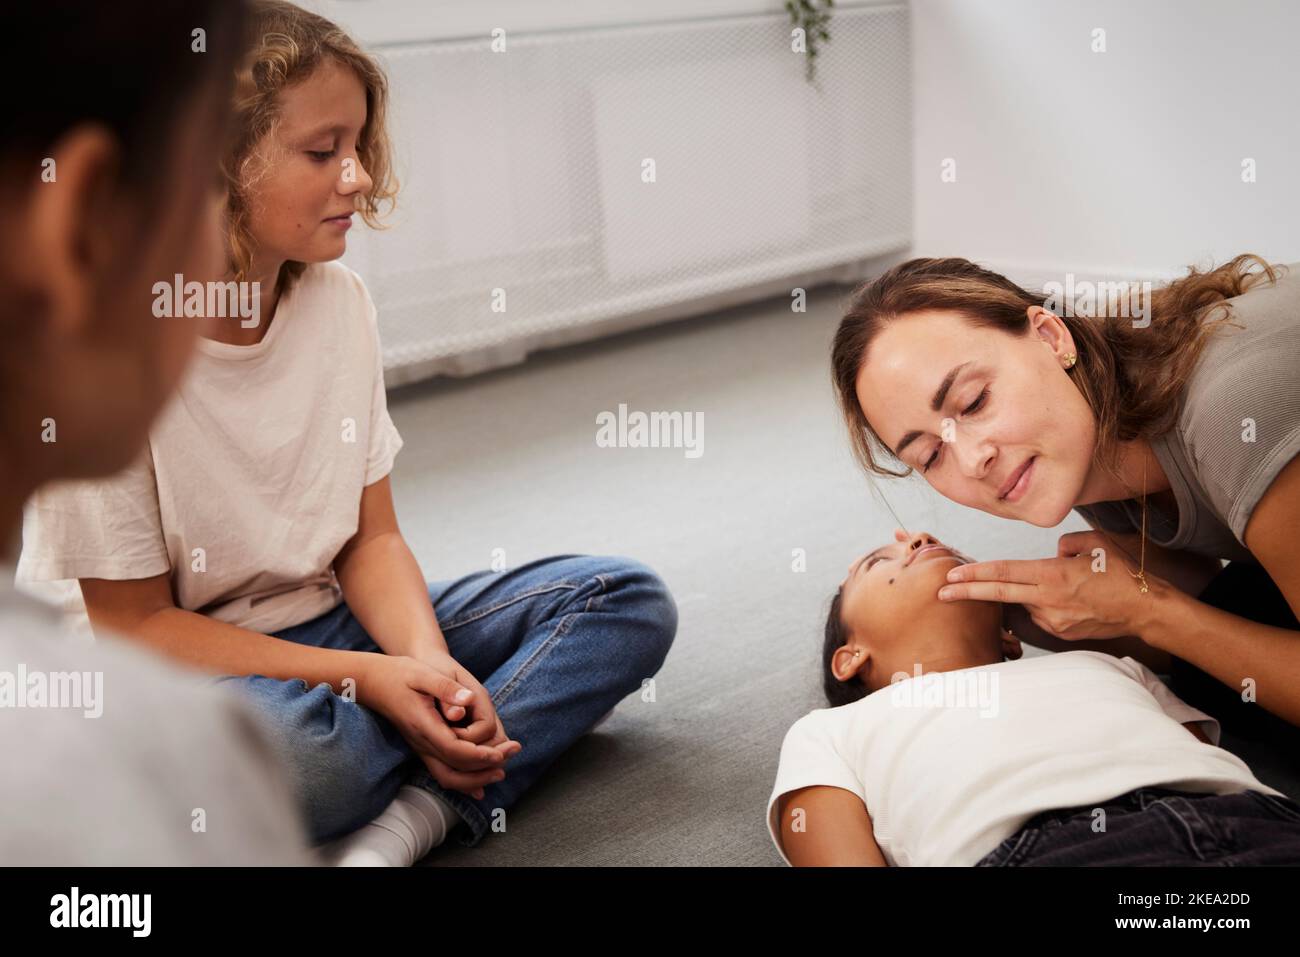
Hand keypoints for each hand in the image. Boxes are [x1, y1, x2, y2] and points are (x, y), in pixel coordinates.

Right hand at [360, 653, 518, 799]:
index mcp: (423, 726)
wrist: (373, 681)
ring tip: (501, 768)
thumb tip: (469, 700)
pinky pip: (444, 772)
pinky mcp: (423, 747)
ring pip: (448, 777)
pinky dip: (464, 780)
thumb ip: (446, 688)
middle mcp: (421, 742)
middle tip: (509, 757)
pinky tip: (480, 785)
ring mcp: (420, 748)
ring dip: (476, 778)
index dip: (480, 755)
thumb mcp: (423, 673)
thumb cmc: (400, 673)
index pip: (454, 750)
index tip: (502, 752)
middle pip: (454, 771)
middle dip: (484, 770)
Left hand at [939, 530, 1156, 641]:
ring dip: (1024, 594)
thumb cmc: (1120, 573)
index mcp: (1052, 575)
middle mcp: (1047, 599)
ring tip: (1063, 587)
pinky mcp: (1059, 632)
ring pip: (1023, 602)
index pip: (1003, 573)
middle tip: (941, 592)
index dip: (975, 574)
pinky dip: (1042, 604)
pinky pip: (1040, 614)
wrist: (1144, 608)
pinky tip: (1066, 599)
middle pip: (998, 594)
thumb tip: (1050, 554)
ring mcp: (1052, 620)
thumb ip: (1064, 544)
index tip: (952, 574)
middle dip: (966, 593)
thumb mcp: (1093, 544)